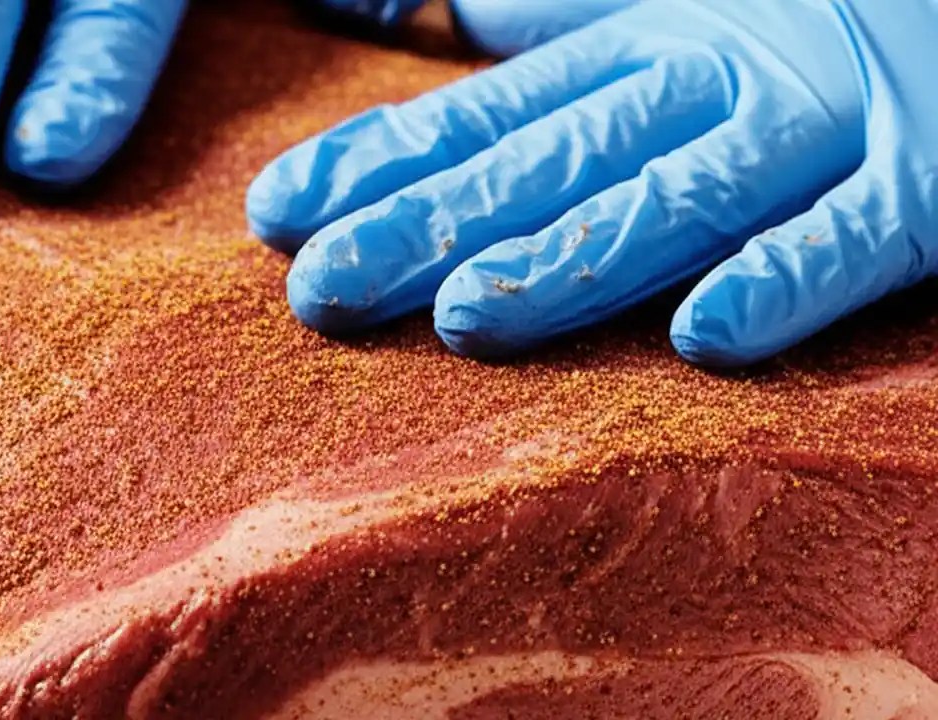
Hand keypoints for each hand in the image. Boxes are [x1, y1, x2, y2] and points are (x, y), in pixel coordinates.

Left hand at [247, 0, 937, 366]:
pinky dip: (788, 278)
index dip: (379, 164)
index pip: (485, 116)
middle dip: (427, 227)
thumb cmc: (794, 15)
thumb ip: (546, 21)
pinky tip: (708, 339)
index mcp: (639, 49)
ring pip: (674, 199)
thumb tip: (426, 16)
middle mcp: (707, 83)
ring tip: (465, 319)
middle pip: (548, 163)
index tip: (277, 215)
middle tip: (321, 292)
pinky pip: (854, 236)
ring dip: (571, 261)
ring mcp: (814, 131)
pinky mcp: (924, 185)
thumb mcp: (656, 4)